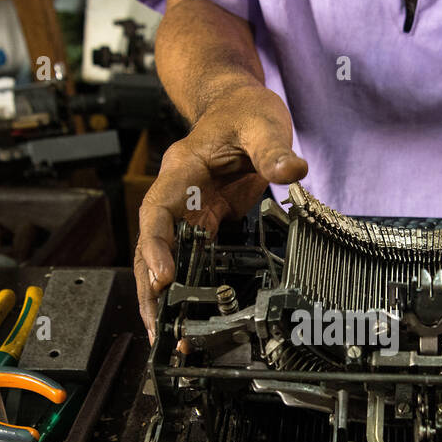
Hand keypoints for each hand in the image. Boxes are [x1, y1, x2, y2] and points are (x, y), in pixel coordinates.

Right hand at [135, 83, 307, 337]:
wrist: (239, 106)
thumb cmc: (243, 111)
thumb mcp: (262, 123)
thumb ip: (274, 150)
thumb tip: (292, 170)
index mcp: (183, 171)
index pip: (159, 212)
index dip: (156, 246)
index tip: (162, 277)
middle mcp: (178, 195)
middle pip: (152, 245)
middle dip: (149, 286)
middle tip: (156, 326)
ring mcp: (188, 213)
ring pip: (164, 258)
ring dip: (161, 296)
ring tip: (165, 335)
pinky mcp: (203, 224)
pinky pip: (188, 258)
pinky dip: (186, 288)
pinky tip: (188, 316)